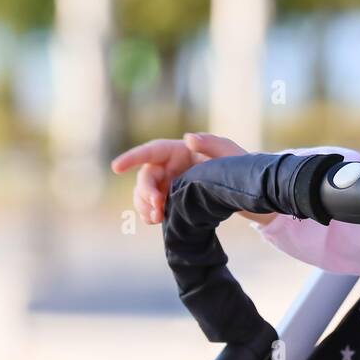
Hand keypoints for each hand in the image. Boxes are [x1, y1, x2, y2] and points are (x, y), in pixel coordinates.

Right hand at [111, 132, 246, 223]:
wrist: (243, 188)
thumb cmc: (236, 165)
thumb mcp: (228, 152)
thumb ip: (210, 143)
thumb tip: (187, 138)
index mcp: (179, 150)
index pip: (151, 151)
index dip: (132, 158)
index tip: (116, 168)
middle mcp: (169, 166)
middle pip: (146, 176)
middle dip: (145, 192)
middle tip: (157, 206)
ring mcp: (168, 184)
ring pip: (144, 193)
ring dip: (144, 206)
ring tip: (156, 218)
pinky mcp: (170, 199)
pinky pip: (151, 206)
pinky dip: (150, 214)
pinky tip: (156, 220)